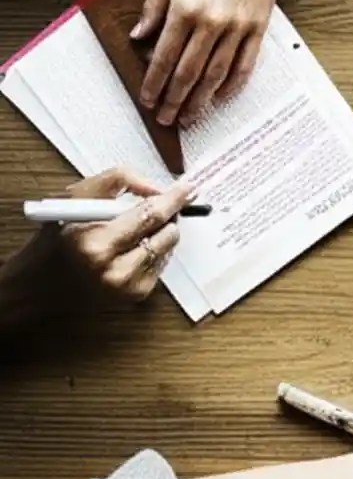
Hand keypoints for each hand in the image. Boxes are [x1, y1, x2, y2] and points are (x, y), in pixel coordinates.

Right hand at [57, 168, 192, 300]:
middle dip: (169, 214)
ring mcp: (128, 286)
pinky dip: (154, 249)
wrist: (38, 286)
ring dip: (161, 231)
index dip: (173, 198)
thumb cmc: (57, 238)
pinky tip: (130, 248)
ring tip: (134, 228)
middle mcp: (114, 270)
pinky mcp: (136, 295)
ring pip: (168, 246)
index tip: (189, 188)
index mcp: (95, 244)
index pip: (149, 215)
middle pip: (166, 232)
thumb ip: (117, 182)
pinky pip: (162, 262)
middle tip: (162, 203)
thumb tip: (156, 188)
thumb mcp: (74, 199)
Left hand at [134, 0, 295, 126]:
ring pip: (216, 75)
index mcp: (185, 7)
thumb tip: (139, 37)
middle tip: (166, 119)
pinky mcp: (258, 26)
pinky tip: (221, 96)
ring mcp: (238, 27)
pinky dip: (232, 84)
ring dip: (201, 100)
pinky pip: (245, 64)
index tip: (147, 100)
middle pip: (189, 73)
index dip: (154, 83)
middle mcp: (212, 22)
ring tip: (190, 116)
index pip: (165, 57)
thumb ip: (154, 7)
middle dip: (175, 100)